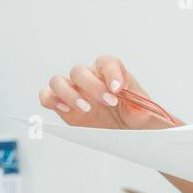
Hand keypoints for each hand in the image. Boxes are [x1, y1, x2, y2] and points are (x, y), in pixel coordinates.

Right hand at [38, 55, 176, 130]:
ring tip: (86, 108)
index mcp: (111, 72)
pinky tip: (65, 109)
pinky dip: (52, 101)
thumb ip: (141, 109)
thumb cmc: (135, 114)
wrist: (126, 129)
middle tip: (108, 102)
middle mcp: (90, 77)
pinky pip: (47, 96)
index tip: (118, 88)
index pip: (107, 63)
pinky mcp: (62, 104)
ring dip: (68, 94)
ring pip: (58, 81)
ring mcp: (74, 90)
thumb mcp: (144, 114)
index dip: (111, 73)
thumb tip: (137, 109)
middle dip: (92, 86)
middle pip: (80, 71)